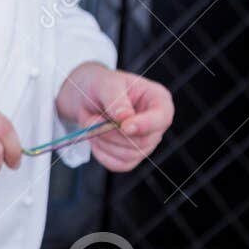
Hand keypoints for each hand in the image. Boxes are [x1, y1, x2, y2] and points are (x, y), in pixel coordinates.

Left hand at [55, 63, 173, 171]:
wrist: (86, 98)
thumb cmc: (101, 86)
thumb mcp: (105, 84)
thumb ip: (115, 100)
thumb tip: (125, 118)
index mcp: (158, 100)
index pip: (162, 118)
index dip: (145, 125)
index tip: (124, 126)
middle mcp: (156, 124)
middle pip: (143, 142)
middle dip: (113, 134)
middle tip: (93, 121)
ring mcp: (146, 142)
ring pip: (129, 155)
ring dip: (104, 143)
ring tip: (93, 125)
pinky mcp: (131, 156)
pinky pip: (118, 164)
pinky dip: (102, 154)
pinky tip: (96, 139)